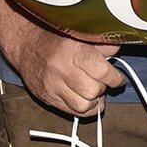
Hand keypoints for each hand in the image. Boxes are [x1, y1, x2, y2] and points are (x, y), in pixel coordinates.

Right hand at [6, 21, 126, 115]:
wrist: (27, 45)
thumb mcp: (81, 35)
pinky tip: (84, 100)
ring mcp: (53, 85)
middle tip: (101, 83)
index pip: (103, 72)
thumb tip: (119, 52)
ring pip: (83, 106)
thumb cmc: (58, 39)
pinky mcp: (47, 97)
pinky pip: (71, 112)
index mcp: (74, 50)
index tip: (117, 79)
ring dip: (93, 101)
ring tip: (93, 92)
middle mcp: (62, 68)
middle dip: (102, 89)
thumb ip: (103, 45)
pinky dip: (83, 109)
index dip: (115, 78)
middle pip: (94, 91)